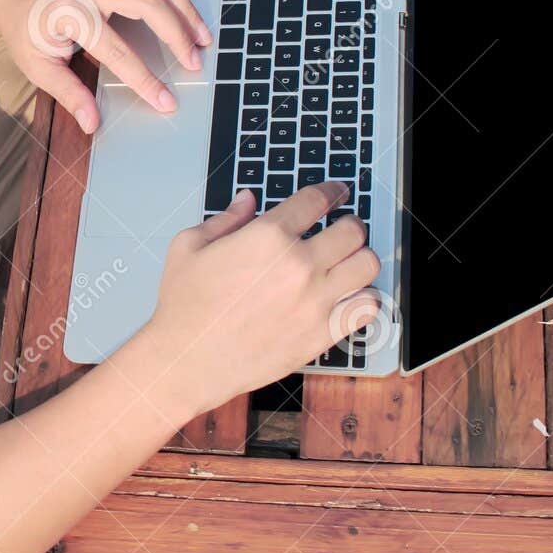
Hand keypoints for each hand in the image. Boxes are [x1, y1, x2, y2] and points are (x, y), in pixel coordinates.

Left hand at [0, 0, 223, 132]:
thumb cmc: (21, 28)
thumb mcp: (35, 65)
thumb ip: (67, 92)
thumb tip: (92, 124)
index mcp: (71, 11)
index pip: (117, 51)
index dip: (144, 79)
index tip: (166, 102)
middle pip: (148, 6)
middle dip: (177, 37)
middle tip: (195, 64)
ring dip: (187, 8)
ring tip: (205, 37)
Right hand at [125, 183, 382, 419]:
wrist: (187, 360)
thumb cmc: (184, 306)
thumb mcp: (189, 247)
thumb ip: (225, 219)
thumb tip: (247, 200)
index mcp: (267, 237)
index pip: (317, 200)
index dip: (332, 191)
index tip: (337, 193)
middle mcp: (298, 265)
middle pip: (353, 230)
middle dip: (351, 224)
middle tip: (344, 227)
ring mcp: (314, 301)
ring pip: (368, 266)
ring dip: (361, 258)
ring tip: (349, 261)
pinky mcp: (321, 334)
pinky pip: (366, 308)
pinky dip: (364, 298)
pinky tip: (350, 296)